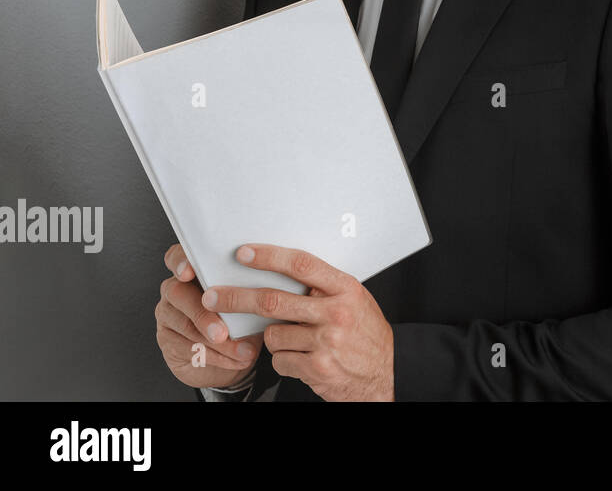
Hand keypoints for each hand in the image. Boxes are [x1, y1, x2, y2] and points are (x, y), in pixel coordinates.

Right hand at [156, 244, 263, 389]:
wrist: (238, 352)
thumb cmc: (249, 315)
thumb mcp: (254, 298)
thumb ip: (253, 287)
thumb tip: (272, 290)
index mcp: (196, 269)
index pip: (177, 256)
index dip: (179, 261)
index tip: (188, 272)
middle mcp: (176, 288)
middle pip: (178, 293)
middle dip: (203, 315)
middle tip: (223, 333)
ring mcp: (169, 315)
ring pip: (185, 326)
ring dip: (215, 342)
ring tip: (242, 352)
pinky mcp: (168, 341)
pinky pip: (187, 349)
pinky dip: (216, 357)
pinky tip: (236, 361)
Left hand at [199, 244, 393, 401]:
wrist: (387, 371)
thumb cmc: (366, 333)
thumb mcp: (353, 300)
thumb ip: (323, 288)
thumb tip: (279, 272)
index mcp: (345, 289)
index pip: (301, 265)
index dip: (268, 257)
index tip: (242, 253)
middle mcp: (336, 313)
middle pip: (273, 301)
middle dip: (235, 298)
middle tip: (212, 296)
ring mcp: (326, 342)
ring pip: (273, 335)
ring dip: (274, 339)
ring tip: (298, 341)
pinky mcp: (317, 368)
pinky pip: (280, 360)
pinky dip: (284, 360)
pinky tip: (304, 359)